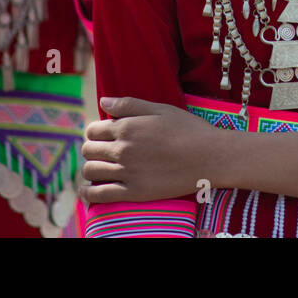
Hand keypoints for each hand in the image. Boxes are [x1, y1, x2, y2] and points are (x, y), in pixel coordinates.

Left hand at [80, 97, 217, 202]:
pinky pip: (100, 195)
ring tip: (99, 168)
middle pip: (89, 150)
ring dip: (90, 169)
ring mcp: (127, 172)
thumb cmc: (188, 129)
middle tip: (102, 152)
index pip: (93, 130)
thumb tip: (103, 102)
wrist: (210, 157)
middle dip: (92, 149)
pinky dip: (89, 194)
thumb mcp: (160, 109)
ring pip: (91, 171)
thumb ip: (129, 104)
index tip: (102, 136)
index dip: (95, 132)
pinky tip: (88, 191)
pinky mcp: (134, 192)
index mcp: (127, 127)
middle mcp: (122, 149)